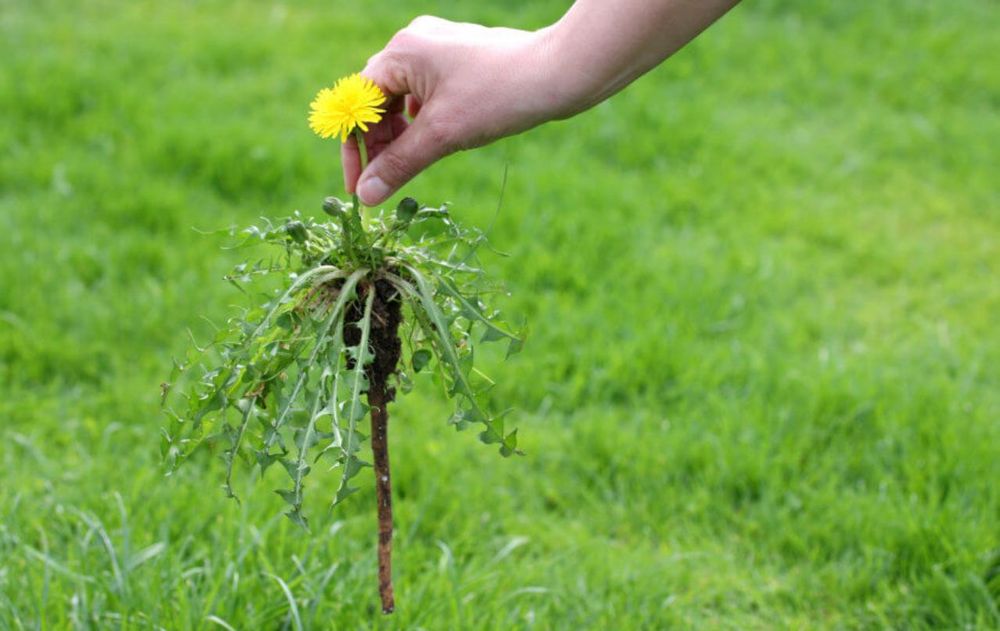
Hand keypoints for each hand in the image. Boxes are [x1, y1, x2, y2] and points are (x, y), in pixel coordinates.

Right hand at [344, 16, 560, 205]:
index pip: (358, 103)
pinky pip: (426, 94)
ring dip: (400, 136)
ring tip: (406, 168)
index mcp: (402, 52)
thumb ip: (400, 165)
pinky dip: (422, 123)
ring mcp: (439, 49)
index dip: (354, 148)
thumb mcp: (443, 135)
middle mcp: (415, 43)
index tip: (358, 187)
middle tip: (383, 184)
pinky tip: (432, 142)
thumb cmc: (499, 96)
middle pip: (378, 100)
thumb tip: (366, 196)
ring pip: (403, 99)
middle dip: (378, 143)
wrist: (560, 74)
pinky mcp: (460, 60)